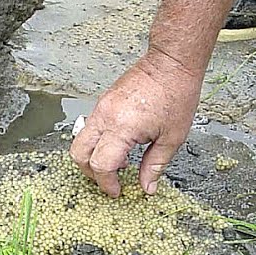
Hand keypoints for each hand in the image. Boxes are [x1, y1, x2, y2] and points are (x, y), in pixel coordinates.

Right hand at [70, 48, 202, 196]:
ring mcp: (101, 107)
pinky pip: (90, 126)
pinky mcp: (103, 101)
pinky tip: (121, 144)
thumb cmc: (176, 94)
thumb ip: (155, 166)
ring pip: (80, 139)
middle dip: (90, 173)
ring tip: (119, 162)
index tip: (117, 191)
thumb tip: (147, 187)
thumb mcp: (172, 138)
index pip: (100, 165)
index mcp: (121, 128)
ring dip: (93, 156)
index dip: (107, 183)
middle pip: (79, 153)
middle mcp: (105, 116)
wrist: (171, 63)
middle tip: (110, 181)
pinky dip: (98, 141)